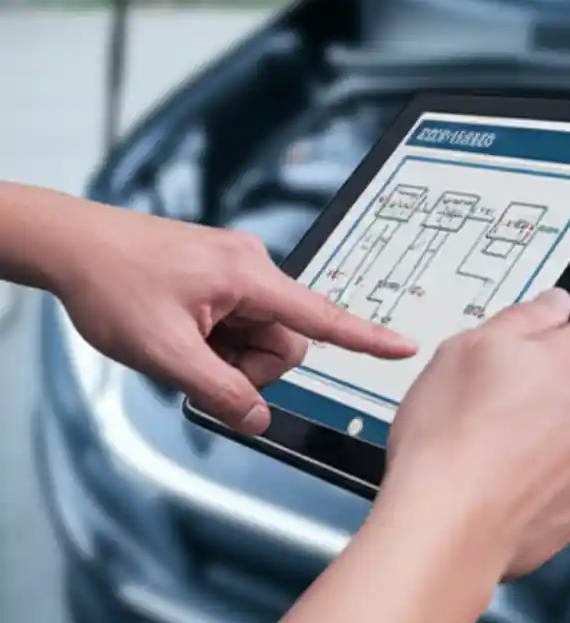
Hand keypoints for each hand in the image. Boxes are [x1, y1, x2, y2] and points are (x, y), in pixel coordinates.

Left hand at [46, 201, 416, 434]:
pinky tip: (181, 331)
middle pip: (284, 339)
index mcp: (248, 276)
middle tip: (198, 366)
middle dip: (249, 365)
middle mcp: (251, 266)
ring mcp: (236, 269)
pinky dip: (217, 338)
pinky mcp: (221, 274)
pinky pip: (240, 320)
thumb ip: (219, 391)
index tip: (404, 348)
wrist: (72, 245)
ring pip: (260, 334)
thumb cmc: (112, 284)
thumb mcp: (163, 353)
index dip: (366, 338)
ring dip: (228, 354)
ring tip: (181, 344)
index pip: (321, 316)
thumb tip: (257, 419)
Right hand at [383, 288, 569, 578]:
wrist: (445, 526)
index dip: (561, 336)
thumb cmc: (448, 436)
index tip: (533, 348)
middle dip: (545, 393)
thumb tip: (556, 303)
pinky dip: (534, 484)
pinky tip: (494, 486)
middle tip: (491, 406)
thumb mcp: (467, 348)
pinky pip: (558, 486)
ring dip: (541, 440)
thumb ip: (523, 319)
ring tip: (486, 452)